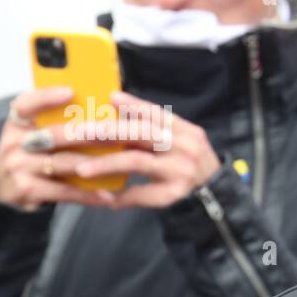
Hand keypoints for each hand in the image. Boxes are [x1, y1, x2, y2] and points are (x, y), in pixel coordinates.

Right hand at [0, 87, 114, 210]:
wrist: (4, 188)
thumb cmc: (31, 154)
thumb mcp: (33, 132)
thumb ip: (56, 120)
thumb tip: (103, 105)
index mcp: (17, 122)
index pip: (26, 103)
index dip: (46, 97)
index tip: (70, 92)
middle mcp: (13, 142)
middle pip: (55, 135)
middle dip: (91, 134)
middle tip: (120, 133)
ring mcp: (17, 167)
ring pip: (64, 163)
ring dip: (96, 164)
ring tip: (122, 163)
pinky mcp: (25, 190)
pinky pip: (63, 191)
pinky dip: (87, 194)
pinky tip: (106, 195)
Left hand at [69, 91, 220, 208]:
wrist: (216, 195)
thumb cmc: (186, 165)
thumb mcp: (178, 142)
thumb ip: (152, 129)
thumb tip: (117, 109)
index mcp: (184, 130)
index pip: (156, 113)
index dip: (132, 105)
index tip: (109, 97)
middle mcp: (185, 146)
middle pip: (142, 133)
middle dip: (109, 131)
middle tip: (80, 132)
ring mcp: (181, 169)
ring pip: (137, 161)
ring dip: (106, 164)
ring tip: (82, 169)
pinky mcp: (176, 192)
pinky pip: (143, 194)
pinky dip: (123, 196)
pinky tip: (106, 199)